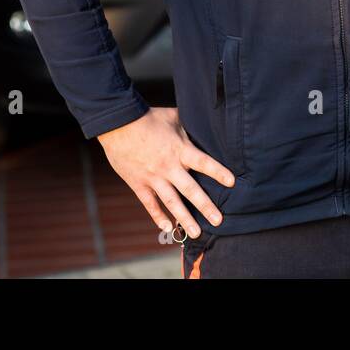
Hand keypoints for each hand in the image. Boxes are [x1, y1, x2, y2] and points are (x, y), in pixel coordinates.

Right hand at [97, 106, 234, 239]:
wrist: (117, 124)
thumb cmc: (147, 118)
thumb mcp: (172, 117)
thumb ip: (188, 125)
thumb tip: (204, 121)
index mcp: (179, 149)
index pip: (204, 163)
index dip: (218, 172)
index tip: (232, 182)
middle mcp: (168, 167)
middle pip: (191, 190)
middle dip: (206, 206)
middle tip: (219, 221)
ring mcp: (153, 178)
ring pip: (172, 202)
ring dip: (185, 218)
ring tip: (196, 233)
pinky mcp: (138, 184)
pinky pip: (150, 204)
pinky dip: (158, 216)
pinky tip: (167, 228)